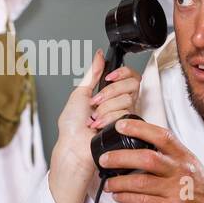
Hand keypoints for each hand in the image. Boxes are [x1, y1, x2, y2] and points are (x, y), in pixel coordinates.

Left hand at [48, 49, 141, 202]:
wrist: (74, 145)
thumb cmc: (72, 126)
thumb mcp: (80, 92)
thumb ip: (93, 73)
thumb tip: (98, 56)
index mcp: (109, 95)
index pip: (130, 76)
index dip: (122, 74)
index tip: (108, 78)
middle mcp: (119, 104)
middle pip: (131, 84)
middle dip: (109, 93)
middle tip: (95, 103)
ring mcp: (124, 116)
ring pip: (126, 100)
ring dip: (105, 109)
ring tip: (95, 120)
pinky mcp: (128, 128)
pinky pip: (125, 114)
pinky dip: (108, 119)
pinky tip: (100, 127)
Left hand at [98, 118, 203, 202]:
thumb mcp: (193, 168)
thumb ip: (172, 158)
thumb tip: (143, 148)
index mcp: (185, 157)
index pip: (161, 135)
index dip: (138, 128)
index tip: (119, 124)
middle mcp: (181, 170)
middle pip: (146, 157)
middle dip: (120, 157)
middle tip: (103, 158)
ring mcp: (177, 190)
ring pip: (141, 181)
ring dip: (119, 182)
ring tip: (108, 183)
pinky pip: (144, 201)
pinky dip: (127, 198)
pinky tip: (119, 196)